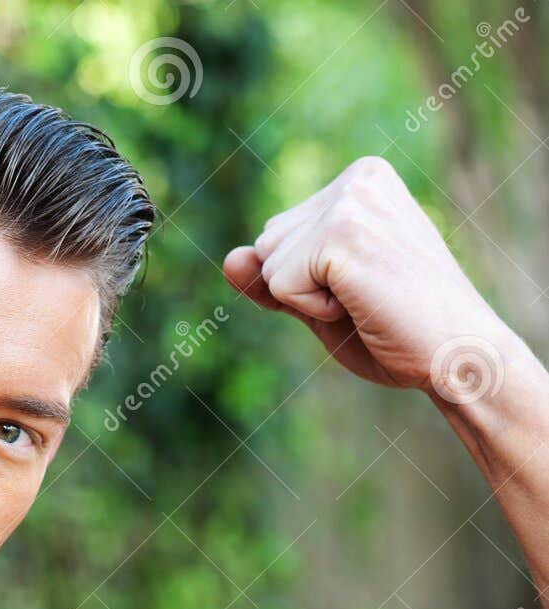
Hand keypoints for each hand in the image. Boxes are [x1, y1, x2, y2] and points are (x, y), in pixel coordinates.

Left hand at [223, 156, 508, 396]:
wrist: (455, 355)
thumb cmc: (399, 330)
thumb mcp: (325, 300)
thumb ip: (275, 279)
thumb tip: (228, 259)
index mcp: (361, 180)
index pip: (279, 237)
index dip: (308, 282)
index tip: (366, 287)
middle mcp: (356, 179)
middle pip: (267, 246)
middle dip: (302, 289)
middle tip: (367, 298)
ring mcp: (350, 202)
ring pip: (268, 266)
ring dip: (307, 301)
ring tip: (367, 300)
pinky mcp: (341, 235)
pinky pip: (279, 286)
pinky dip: (313, 312)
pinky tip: (362, 305)